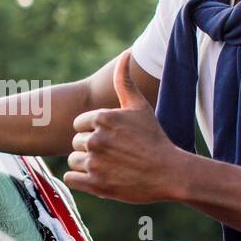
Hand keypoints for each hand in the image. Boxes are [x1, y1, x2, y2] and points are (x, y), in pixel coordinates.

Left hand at [64, 51, 183, 203]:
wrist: (169, 173)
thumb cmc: (154, 139)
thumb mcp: (139, 107)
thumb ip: (124, 81)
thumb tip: (124, 55)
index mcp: (102, 117)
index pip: (79, 124)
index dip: (93, 131)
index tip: (111, 138)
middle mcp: (95, 139)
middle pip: (76, 142)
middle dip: (91, 148)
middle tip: (114, 154)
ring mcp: (94, 162)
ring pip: (73, 161)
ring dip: (86, 165)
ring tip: (108, 166)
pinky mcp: (94, 185)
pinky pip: (71, 179)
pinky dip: (81, 180)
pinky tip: (99, 177)